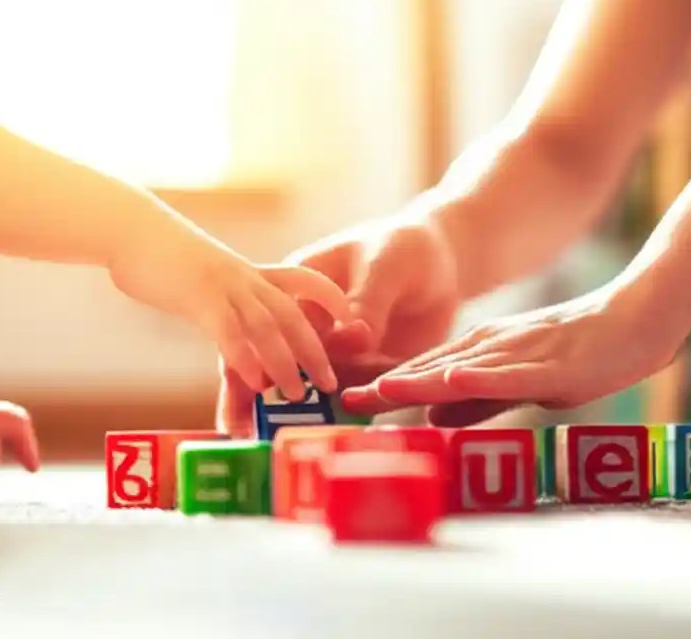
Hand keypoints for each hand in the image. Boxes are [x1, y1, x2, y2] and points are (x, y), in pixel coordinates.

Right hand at [108, 214, 358, 399]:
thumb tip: (233, 323)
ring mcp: (223, 286)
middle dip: (315, 351)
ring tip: (298, 394)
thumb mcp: (206, 273)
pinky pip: (229, 330)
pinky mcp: (198, 297)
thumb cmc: (162, 254)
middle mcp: (245, 278)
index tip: (349, 324)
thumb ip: (226, 298)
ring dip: (285, 362)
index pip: (304, 280)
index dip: (330, 300)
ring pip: (267, 325)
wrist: (129, 228)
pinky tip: (254, 381)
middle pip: (293, 313)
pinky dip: (245, 356)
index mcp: (250, 272)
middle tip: (331, 383)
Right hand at [213, 217, 461, 434]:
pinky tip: (334, 434)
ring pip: (312, 386)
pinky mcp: (371, 369)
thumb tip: (354, 336)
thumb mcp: (385, 263)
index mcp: (302, 288)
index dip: (253, 351)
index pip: (271, 323)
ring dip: (294, 413)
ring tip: (271, 444)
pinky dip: (345, 413)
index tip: (249, 383)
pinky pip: (357, 394)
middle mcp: (315, 324)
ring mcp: (341, 350)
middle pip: (279, 360)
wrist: (447, 259)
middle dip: (258, 395)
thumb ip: (370, 299)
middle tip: (243, 430)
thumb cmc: (404, 246)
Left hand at [341, 285, 690, 426]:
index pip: (424, 372)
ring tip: (374, 390)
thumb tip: (433, 417)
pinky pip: (509, 372)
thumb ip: (480, 399)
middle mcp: (493, 348)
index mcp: (484, 352)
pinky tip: (448, 381)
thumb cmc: (586, 351)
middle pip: (430, 368)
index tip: (341, 402)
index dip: (383, 387)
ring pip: (460, 368)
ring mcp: (520, 354)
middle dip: (383, 386)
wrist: (640, 316)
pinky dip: (477, 377)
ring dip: (416, 379)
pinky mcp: (551, 364)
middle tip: (337, 398)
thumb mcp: (523, 380)